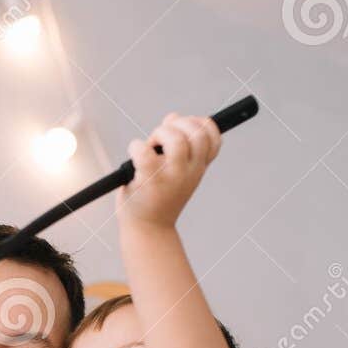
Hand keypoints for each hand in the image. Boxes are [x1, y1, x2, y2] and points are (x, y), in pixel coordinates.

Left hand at [115, 113, 220, 234]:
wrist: (148, 230)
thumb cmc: (157, 198)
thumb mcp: (175, 170)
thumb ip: (178, 144)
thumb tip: (173, 117)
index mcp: (198, 167)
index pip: (213, 137)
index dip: (201, 123)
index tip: (186, 128)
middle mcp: (189, 171)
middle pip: (198, 132)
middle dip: (179, 123)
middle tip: (162, 136)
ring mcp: (171, 176)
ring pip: (176, 140)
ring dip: (160, 132)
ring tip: (150, 145)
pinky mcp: (150, 180)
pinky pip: (144, 152)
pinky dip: (136, 146)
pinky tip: (134, 152)